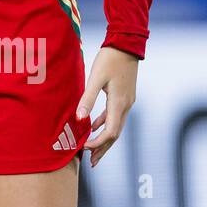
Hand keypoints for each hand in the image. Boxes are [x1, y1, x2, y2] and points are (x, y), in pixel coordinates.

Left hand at [78, 46, 138, 166]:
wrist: (126, 44)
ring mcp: (127, 101)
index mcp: (119, 104)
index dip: (97, 143)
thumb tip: (79, 118)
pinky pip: (114, 116)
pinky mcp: (124, 96)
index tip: (84, 149)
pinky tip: (94, 126)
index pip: (110, 133)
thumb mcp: (96, 78)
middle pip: (115, 134)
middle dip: (103, 148)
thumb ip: (87, 98)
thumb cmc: (110, 59)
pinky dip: (105, 124)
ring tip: (93, 150)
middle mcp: (126, 106)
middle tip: (92, 162)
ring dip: (104, 138)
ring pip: (115, 126)